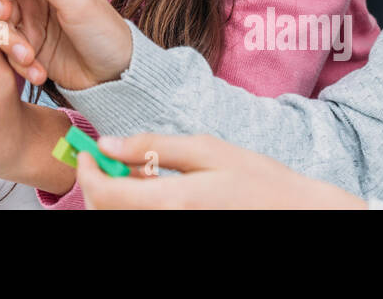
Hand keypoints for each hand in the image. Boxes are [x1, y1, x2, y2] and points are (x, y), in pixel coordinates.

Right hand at [0, 0, 131, 91]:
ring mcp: (29, 19)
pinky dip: (17, 62)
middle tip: (5, 17)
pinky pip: (6, 49)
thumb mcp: (78, 1)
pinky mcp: (26, 45)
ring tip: (28, 56)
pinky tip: (39, 73)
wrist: (115, 77)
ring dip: (7, 39)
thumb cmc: (105, 33)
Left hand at [74, 132, 368, 208]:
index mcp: (173, 202)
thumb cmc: (258, 179)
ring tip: (141, 175)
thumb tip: (107, 143)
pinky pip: (143, 226)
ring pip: (121, 221)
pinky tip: (156, 194)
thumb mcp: (206, 149)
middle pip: (106, 213)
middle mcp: (168, 226)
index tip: (86, 152)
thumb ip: (152, 146)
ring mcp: (175, 234)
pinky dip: (136, 210)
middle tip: (113, 160)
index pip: (104, 194)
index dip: (86, 171)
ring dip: (116, 199)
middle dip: (98, 185)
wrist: (296, 214)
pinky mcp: (183, 240)